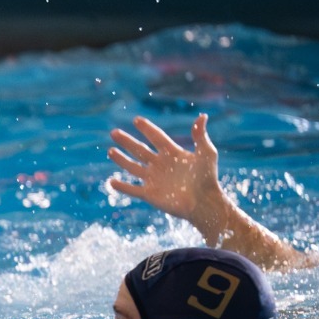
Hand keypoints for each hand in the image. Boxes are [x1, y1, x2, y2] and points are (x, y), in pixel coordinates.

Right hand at [108, 113, 231, 228]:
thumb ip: (200, 135)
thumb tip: (202, 116)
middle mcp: (160, 164)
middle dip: (127, 141)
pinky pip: (132, 189)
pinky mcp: (150, 194)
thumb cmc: (208, 178)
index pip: (156, 137)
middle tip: (114, 132)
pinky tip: (111, 182)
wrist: (205, 202)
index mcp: (172, 153)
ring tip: (110, 150)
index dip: (147, 129)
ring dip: (121, 159)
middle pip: (139, 150)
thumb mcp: (206, 153)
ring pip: (132, 167)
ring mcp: (154, 179)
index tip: (137, 120)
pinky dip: (122, 187)